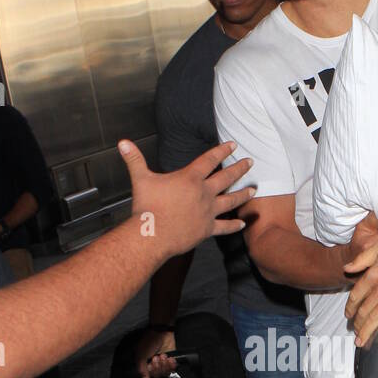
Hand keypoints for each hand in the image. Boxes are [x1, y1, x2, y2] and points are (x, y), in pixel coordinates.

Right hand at [118, 139, 254, 257]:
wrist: (153, 234)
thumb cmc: (147, 207)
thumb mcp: (140, 179)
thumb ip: (134, 159)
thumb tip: (123, 143)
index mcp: (190, 179)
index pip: (209, 160)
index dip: (221, 150)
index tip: (232, 145)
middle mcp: (203, 193)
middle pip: (226, 177)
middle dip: (239, 168)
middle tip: (250, 162)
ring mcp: (208, 211)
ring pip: (231, 200)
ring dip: (243, 194)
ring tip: (254, 189)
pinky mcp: (207, 229)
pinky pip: (225, 227)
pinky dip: (234, 225)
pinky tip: (243, 223)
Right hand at [135, 328, 176, 377]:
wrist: (162, 332)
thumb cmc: (150, 341)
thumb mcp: (142, 355)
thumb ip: (142, 368)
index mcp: (144, 364)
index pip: (148, 376)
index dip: (151, 371)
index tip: (151, 364)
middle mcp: (152, 365)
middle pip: (157, 375)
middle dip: (158, 366)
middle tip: (157, 357)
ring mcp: (162, 363)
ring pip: (165, 373)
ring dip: (164, 365)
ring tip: (163, 356)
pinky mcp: (170, 361)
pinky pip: (172, 369)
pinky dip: (171, 365)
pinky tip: (169, 358)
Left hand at [344, 221, 377, 347]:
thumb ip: (361, 259)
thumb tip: (346, 268)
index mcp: (373, 273)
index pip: (356, 296)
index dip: (350, 308)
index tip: (348, 316)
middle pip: (364, 310)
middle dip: (357, 324)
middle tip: (355, 333)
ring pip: (377, 317)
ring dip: (368, 331)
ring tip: (362, 341)